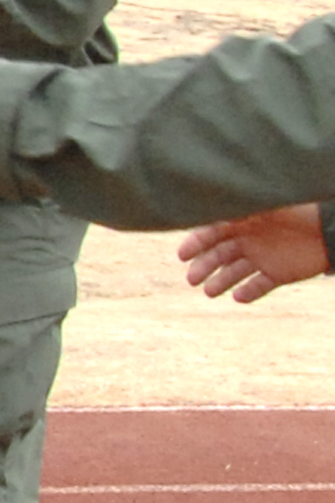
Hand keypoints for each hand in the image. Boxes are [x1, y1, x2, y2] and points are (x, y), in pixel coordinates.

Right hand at [179, 205, 328, 304]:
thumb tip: (208, 205)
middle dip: (203, 267)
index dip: (195, 243)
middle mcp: (249, 240)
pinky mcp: (278, 274)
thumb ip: (239, 206)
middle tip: (192, 279)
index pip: (212, 233)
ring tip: (210, 292)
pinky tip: (239, 297)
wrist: (330, 228)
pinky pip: (259, 286)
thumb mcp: (266, 205)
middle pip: (219, 255)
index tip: (182, 255)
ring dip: (220, 282)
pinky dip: (248, 293)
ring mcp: (263, 258)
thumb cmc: (297, 210)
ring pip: (234, 273)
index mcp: (243, 222)